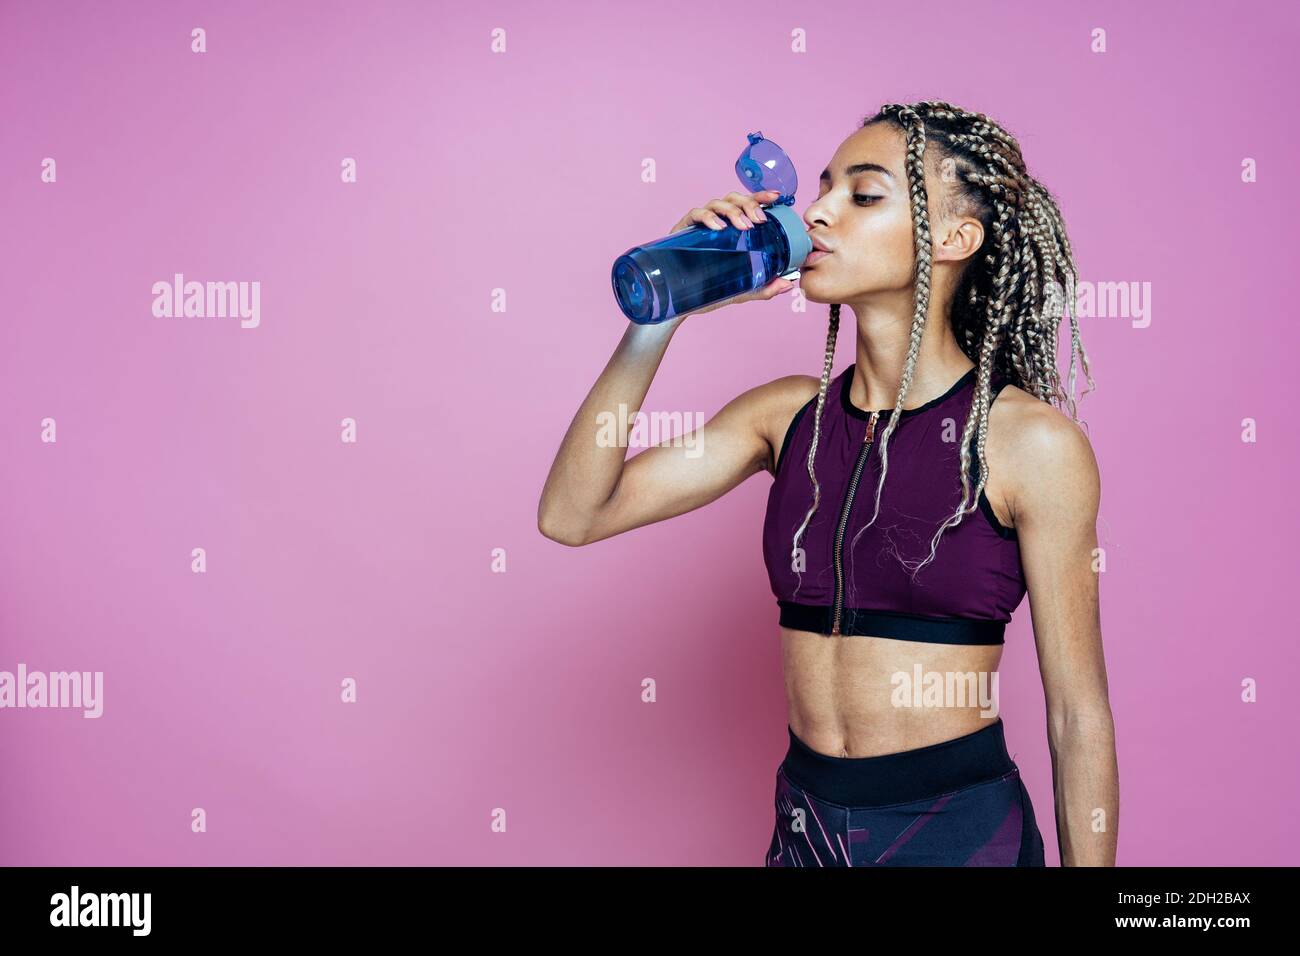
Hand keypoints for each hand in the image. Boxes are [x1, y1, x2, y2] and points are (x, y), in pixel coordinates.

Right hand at [668, 189, 796, 317]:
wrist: (680, 304)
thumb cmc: (710, 291)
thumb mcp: (742, 290)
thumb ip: (765, 287)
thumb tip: (788, 285)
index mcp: (732, 229)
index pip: (749, 205)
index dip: (762, 197)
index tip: (777, 197)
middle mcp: (717, 221)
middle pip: (734, 199)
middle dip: (749, 205)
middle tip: (760, 221)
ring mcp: (700, 225)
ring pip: (718, 203)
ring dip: (733, 211)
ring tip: (743, 226)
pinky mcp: (683, 230)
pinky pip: (696, 214)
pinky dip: (708, 217)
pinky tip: (718, 227)